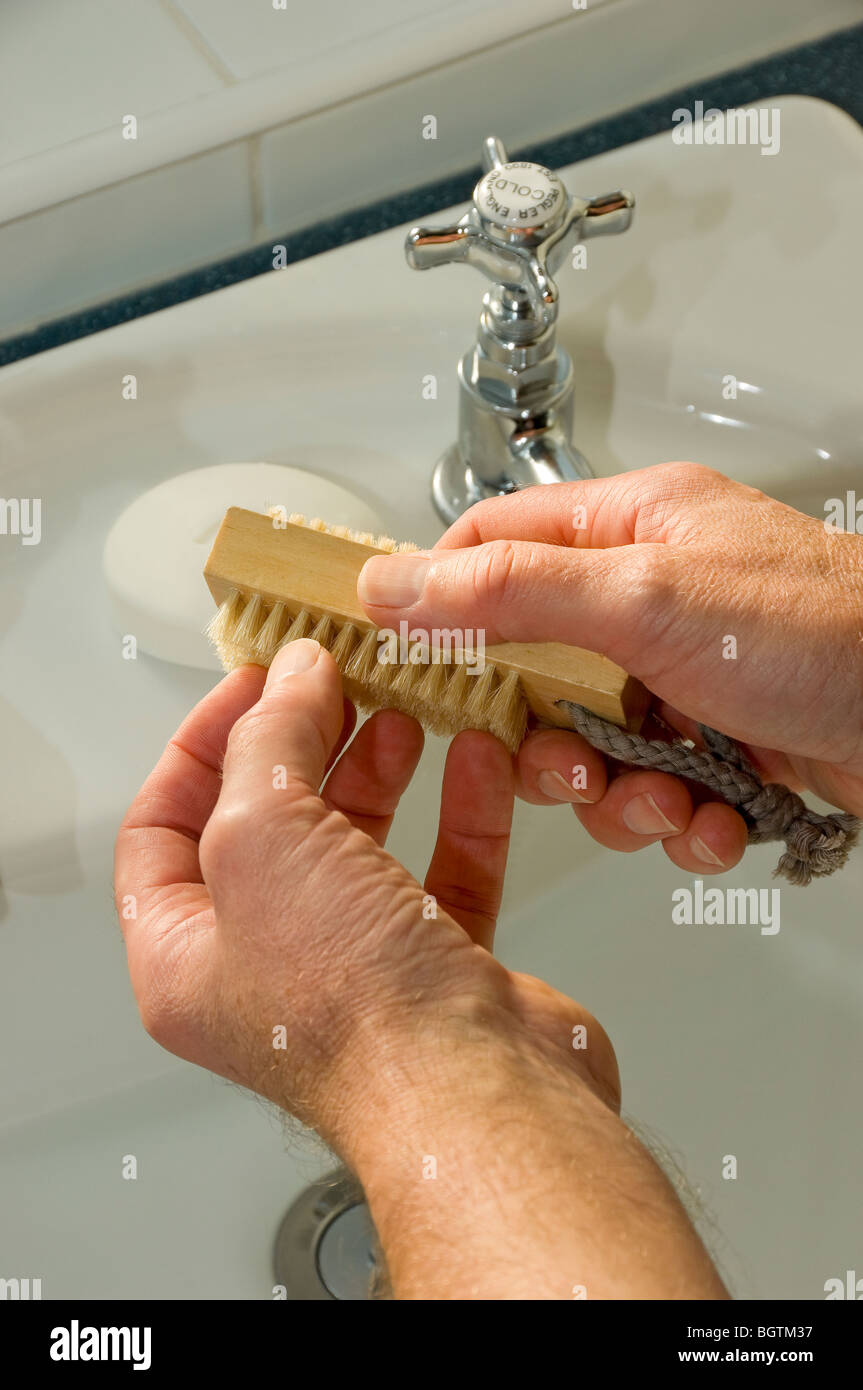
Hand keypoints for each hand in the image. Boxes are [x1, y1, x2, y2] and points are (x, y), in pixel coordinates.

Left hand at [114, 638, 723, 1297]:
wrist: (477, 1093)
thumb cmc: (354, 1011)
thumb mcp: (264, 837)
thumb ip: (271, 741)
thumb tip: (291, 680)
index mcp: (187, 953)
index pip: (162, 827)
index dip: (201, 743)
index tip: (254, 681)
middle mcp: (268, 965)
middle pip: (269, 827)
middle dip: (301, 744)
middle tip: (334, 684)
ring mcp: (357, 968)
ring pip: (360, 846)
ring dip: (381, 770)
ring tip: (401, 710)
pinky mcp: (441, 968)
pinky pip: (446, 871)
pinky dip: (462, 809)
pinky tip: (476, 758)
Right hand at [358, 463, 862, 874]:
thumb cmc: (825, 628)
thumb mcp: (645, 597)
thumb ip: (510, 591)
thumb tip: (396, 583)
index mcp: (628, 528)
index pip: (492, 546)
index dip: (440, 601)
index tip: (409, 660)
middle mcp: (650, 599)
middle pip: (532, 673)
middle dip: (549, 742)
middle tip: (573, 765)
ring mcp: (684, 676)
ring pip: (589, 749)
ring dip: (618, 796)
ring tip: (668, 799)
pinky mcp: (716, 743)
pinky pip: (651, 792)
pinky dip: (675, 821)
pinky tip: (712, 817)